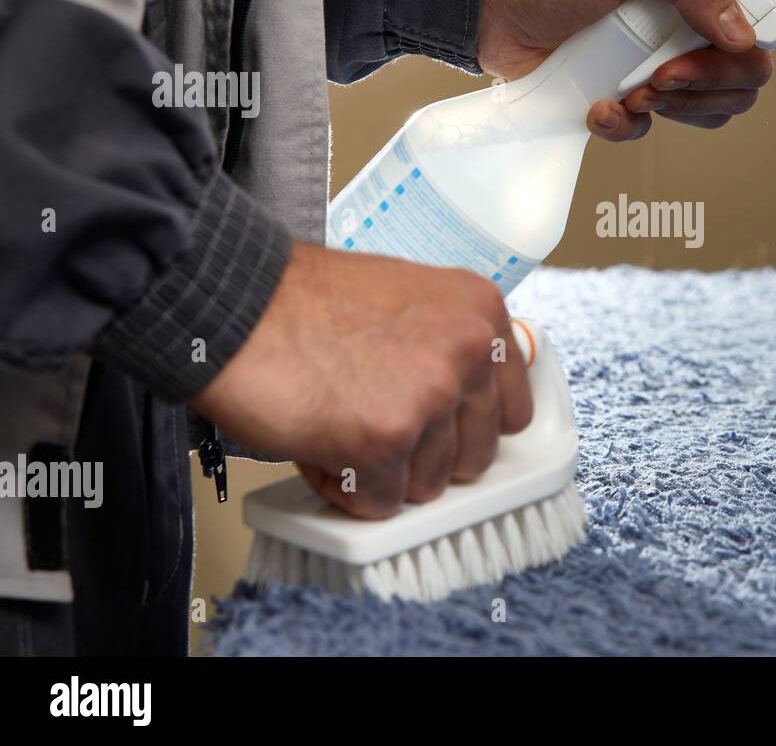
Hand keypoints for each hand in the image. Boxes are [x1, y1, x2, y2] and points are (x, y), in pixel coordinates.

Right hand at [192, 243, 531, 518]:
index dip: (469, 427)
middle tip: (377, 427)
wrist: (235, 302)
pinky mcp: (385, 441)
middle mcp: (469, 352)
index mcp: (480, 312)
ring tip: (339, 427)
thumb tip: (466, 404)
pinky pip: (380, 503)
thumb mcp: (407, 299)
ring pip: (429, 485)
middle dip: (426, 454)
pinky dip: (344, 488)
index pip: (513, 408)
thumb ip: (447, 346)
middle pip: (476, 454)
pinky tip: (319, 446)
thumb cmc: (303, 301)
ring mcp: (431, 397)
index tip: (442, 430)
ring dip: (382, 472)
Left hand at [478, 0, 773, 141]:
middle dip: (700, 90)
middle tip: (655, 79)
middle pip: (739, 84)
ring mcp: (660, 67)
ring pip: (704, 112)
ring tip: (629, 92)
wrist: (498, 8)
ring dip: (670, 110)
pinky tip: (598, 108)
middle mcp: (689, 30)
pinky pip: (648, 130)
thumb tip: (742, 37)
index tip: (686, 59)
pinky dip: (625, 126)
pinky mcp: (625, 98)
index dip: (733, 62)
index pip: (756, 40)